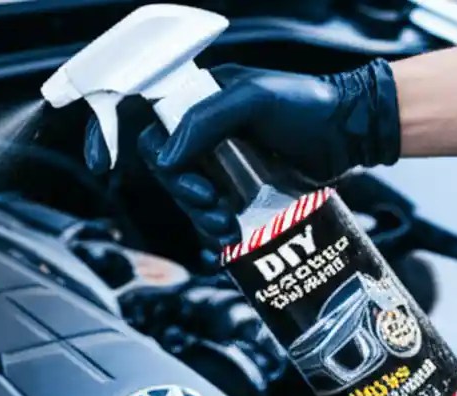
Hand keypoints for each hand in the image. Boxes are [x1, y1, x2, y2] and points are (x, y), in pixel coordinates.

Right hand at [86, 60, 400, 247]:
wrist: (354, 134)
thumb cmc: (312, 105)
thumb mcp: (256, 100)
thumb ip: (206, 121)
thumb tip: (166, 156)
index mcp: (197, 98)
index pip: (139, 111)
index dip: (109, 132)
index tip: (102, 163)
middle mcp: (202, 129)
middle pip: (162, 166)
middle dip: (181, 190)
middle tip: (210, 202)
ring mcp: (219, 160)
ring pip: (184, 195)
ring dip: (198, 215)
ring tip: (227, 224)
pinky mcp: (237, 188)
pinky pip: (208, 212)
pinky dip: (214, 228)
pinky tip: (229, 236)